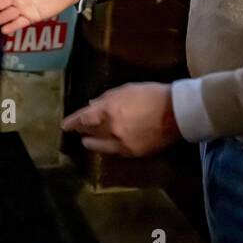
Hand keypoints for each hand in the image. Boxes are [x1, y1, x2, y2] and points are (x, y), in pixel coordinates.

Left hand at [61, 83, 180, 156]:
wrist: (177, 113)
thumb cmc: (151, 94)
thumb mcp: (126, 90)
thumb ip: (107, 98)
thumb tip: (91, 105)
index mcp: (109, 110)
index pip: (84, 118)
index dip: (72, 122)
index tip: (65, 125)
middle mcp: (112, 129)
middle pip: (90, 132)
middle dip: (82, 131)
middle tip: (76, 130)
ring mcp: (123, 143)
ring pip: (100, 146)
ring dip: (92, 142)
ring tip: (86, 141)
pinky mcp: (134, 153)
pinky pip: (115, 152)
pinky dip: (107, 148)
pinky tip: (106, 146)